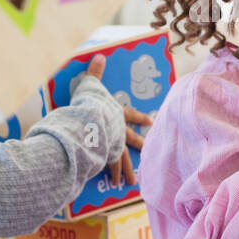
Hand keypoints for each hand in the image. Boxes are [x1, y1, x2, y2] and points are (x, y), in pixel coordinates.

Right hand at [85, 53, 152, 187]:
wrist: (88, 121)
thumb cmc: (90, 102)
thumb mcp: (92, 84)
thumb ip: (95, 71)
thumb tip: (100, 55)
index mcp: (117, 114)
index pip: (132, 115)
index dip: (141, 119)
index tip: (151, 124)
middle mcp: (118, 130)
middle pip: (131, 140)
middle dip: (138, 148)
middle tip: (147, 154)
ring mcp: (113, 144)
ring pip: (122, 159)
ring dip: (126, 170)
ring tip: (131, 182)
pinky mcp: (105, 156)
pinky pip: (109, 166)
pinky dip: (111, 173)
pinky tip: (113, 182)